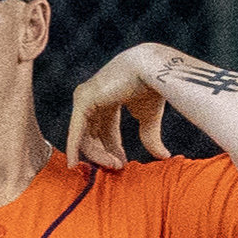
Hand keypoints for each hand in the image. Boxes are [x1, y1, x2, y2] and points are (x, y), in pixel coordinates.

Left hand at [65, 45, 174, 169]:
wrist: (152, 69)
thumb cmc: (152, 87)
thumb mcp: (149, 117)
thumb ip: (149, 136)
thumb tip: (163, 157)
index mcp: (107, 98)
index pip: (105, 130)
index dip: (113, 149)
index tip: (121, 165)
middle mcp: (93, 97)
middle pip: (93, 134)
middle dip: (104, 154)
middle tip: (118, 168)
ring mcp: (85, 97)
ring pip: (85, 136)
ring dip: (98, 155)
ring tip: (114, 166)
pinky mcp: (83, 100)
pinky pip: (75, 130)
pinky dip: (74, 147)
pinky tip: (73, 164)